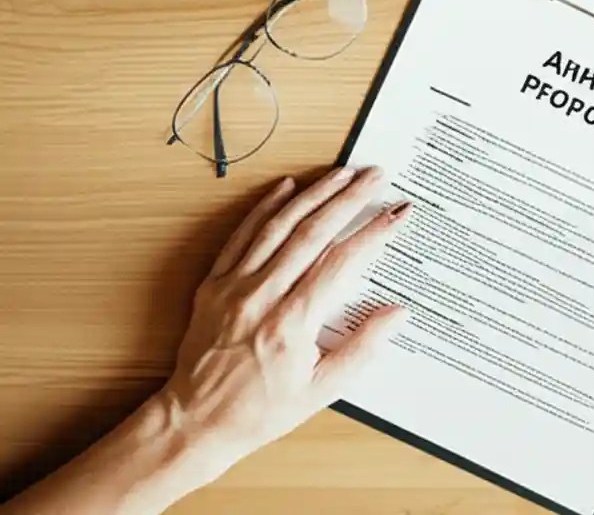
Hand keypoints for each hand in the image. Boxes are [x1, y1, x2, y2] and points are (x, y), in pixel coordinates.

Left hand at [1, 166, 412, 514]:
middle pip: (312, 233)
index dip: (373, 233)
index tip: (396, 214)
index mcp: (292, 324)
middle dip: (348, 199)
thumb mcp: (321, 391)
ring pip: (278, 226)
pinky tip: (286, 188)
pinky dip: (265, 208)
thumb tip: (396, 313)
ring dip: (313, 194)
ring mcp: (234, 286)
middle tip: (375, 176)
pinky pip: (242, 236)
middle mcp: (262, 297)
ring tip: (341, 174)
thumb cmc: (259, 411)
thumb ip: (362, 348)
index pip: (341, 263)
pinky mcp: (214, 285)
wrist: (195, 421)